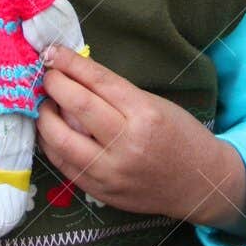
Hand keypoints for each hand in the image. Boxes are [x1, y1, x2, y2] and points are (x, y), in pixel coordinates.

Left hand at [37, 46, 245, 231]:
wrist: (200, 184)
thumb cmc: (182, 137)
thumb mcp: (156, 105)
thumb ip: (116, 94)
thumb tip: (75, 76)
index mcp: (145, 114)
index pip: (99, 82)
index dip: (71, 64)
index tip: (53, 53)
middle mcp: (127, 144)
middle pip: (77, 107)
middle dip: (54, 85)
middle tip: (46, 75)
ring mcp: (111, 172)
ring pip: (61, 141)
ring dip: (45, 117)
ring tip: (44, 104)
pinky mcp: (101, 192)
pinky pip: (64, 165)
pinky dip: (52, 145)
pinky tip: (51, 131)